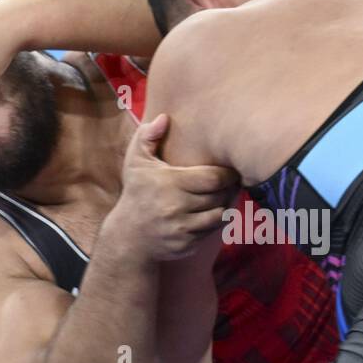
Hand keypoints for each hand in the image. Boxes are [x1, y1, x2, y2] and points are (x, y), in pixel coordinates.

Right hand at [108, 113, 237, 260]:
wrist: (128, 236)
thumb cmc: (137, 192)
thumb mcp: (136, 162)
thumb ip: (148, 136)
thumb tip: (164, 118)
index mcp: (169, 183)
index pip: (213, 178)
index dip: (227, 174)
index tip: (231, 170)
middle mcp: (176, 207)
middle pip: (219, 196)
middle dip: (229, 189)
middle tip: (234, 181)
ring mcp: (181, 229)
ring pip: (219, 215)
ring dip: (226, 205)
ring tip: (226, 196)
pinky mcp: (187, 245)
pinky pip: (212, 232)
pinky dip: (216, 222)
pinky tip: (213, 212)